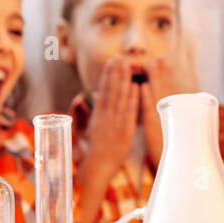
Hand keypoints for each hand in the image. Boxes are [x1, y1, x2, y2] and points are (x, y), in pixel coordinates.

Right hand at [86, 55, 138, 170]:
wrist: (97, 166)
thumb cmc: (95, 149)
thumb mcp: (90, 127)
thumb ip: (91, 110)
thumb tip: (88, 96)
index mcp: (98, 114)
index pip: (104, 89)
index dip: (108, 74)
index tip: (111, 61)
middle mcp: (106, 115)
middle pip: (111, 89)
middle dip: (116, 71)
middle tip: (120, 56)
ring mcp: (115, 122)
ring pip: (120, 97)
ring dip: (124, 79)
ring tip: (128, 65)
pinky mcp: (125, 130)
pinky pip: (129, 111)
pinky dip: (132, 98)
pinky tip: (136, 86)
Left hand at [137, 57, 174, 166]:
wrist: (173, 167)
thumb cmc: (165, 147)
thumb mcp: (163, 127)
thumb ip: (160, 114)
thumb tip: (160, 106)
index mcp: (166, 111)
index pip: (164, 88)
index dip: (163, 73)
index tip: (162, 60)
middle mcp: (165, 112)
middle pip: (163, 87)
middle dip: (161, 71)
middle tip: (160, 56)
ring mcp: (160, 118)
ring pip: (158, 94)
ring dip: (156, 78)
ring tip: (154, 63)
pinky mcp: (154, 127)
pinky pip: (148, 109)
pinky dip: (145, 97)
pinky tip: (141, 87)